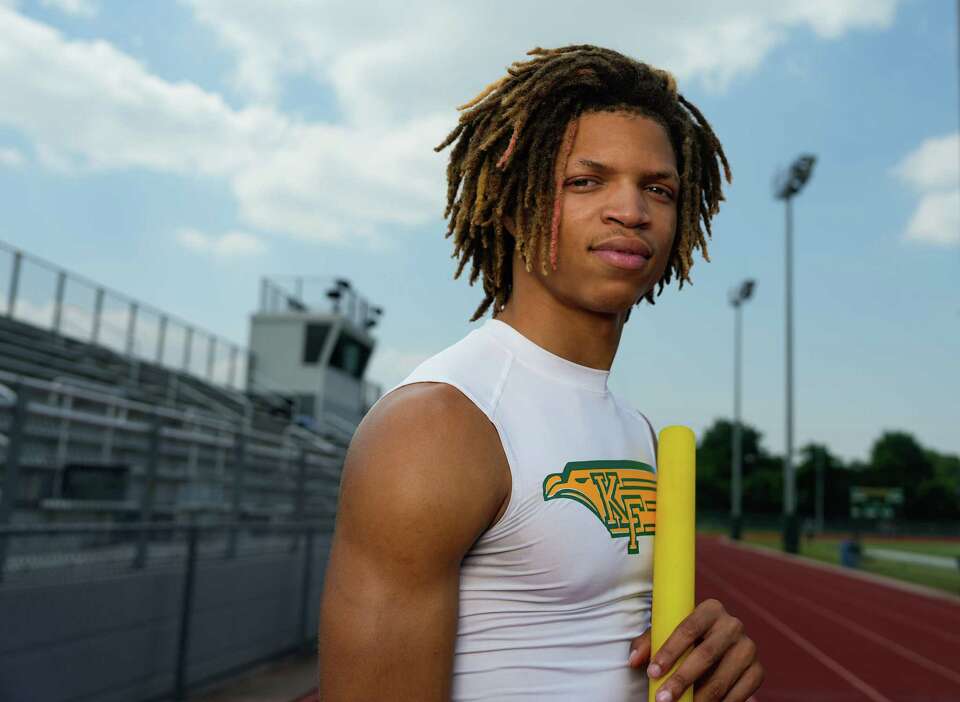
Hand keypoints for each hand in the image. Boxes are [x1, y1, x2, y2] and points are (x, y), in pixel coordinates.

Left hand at [627, 598, 762, 701]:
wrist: (716, 649)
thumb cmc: (684, 640)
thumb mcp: (665, 635)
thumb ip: (648, 644)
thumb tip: (633, 661)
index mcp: (710, 609)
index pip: (688, 628)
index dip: (669, 651)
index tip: (652, 673)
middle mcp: (733, 625)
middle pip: (706, 654)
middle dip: (681, 680)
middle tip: (661, 699)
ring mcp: (748, 648)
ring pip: (722, 678)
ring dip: (699, 699)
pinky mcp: (758, 671)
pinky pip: (740, 693)